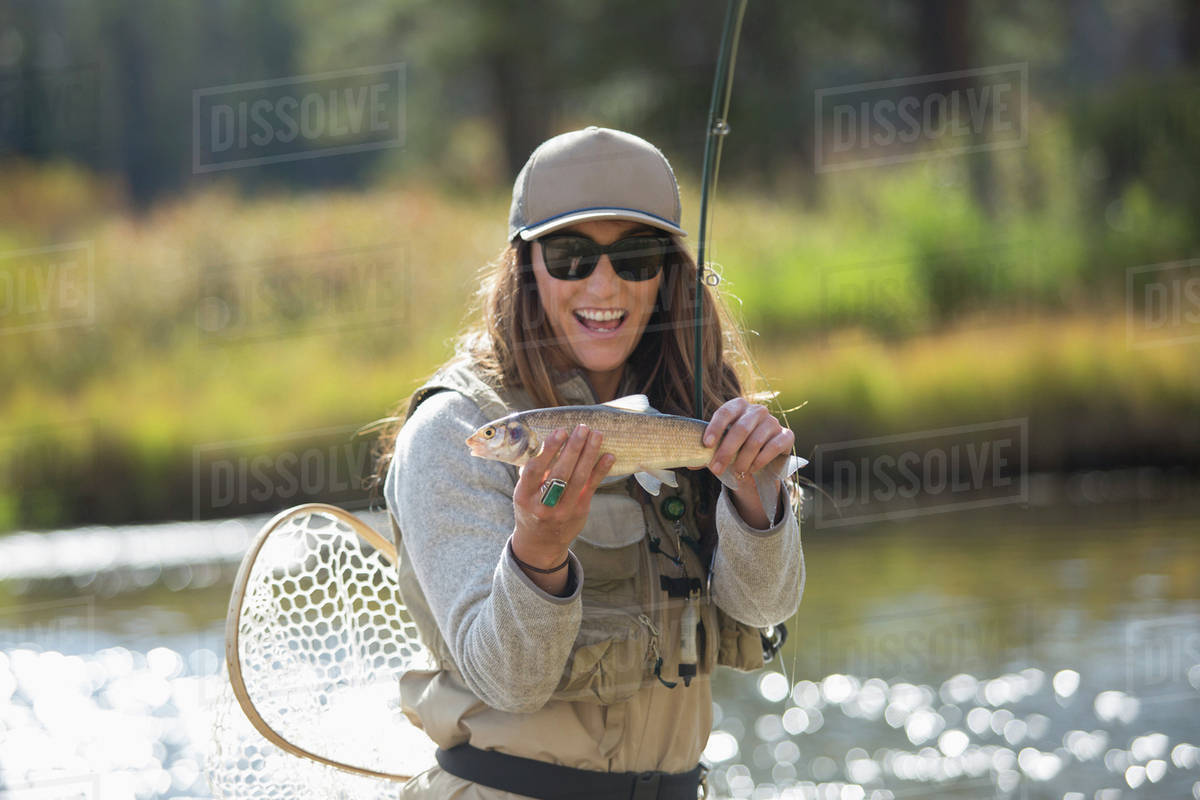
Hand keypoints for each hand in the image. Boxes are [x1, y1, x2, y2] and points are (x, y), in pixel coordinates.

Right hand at [511, 424, 614, 591]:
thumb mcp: (524, 492)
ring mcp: (563, 510)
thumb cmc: (531, 508)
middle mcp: (543, 505)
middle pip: (561, 473)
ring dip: (589, 454)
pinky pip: (591, 488)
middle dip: (574, 448)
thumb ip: (533, 471)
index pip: (536, 470)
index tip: (561, 431)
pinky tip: (608, 456)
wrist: (541, 542)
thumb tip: (549, 440)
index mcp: (524, 496)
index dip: (548, 449)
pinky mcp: (579, 512)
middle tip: (583, 428)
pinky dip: (600, 470)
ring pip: (578, 479)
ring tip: (597, 435)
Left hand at [703, 398, 794, 526]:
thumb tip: (688, 464)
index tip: (706, 444)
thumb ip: (707, 452)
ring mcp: (773, 422)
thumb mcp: (722, 446)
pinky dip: (760, 460)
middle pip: (740, 429)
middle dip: (726, 451)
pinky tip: (752, 469)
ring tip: (736, 472)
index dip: (715, 428)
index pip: (725, 412)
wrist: (764, 455)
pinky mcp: (787, 435)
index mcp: (738, 406)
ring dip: (743, 460)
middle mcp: (757, 410)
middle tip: (716, 469)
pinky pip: (773, 447)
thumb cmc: (738, 447)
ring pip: (756, 440)